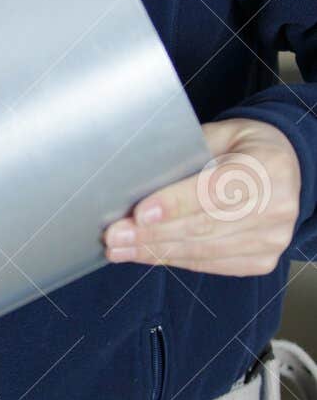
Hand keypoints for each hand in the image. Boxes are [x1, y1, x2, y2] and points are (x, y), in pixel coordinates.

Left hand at [102, 118, 301, 275]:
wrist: (284, 170)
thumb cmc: (244, 148)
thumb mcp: (220, 135)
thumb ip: (188, 153)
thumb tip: (139, 175)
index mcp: (266, 167)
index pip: (214, 190)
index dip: (175, 204)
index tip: (139, 214)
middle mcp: (275, 207)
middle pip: (204, 226)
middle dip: (152, 234)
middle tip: (114, 235)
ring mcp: (270, 238)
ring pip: (202, 250)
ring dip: (154, 251)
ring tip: (119, 248)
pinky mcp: (261, 260)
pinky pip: (209, 264)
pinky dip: (172, 259)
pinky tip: (145, 254)